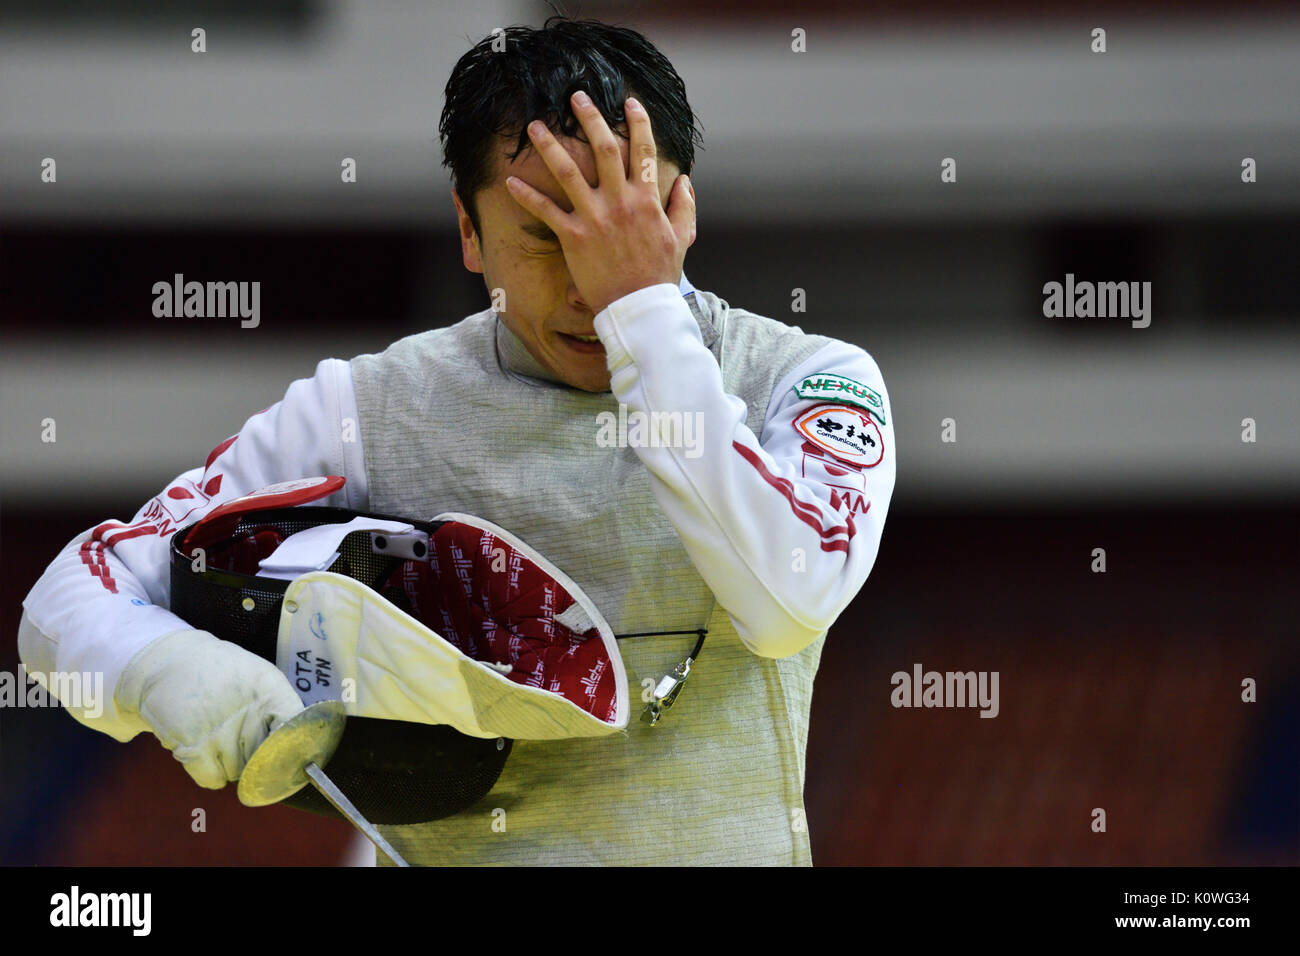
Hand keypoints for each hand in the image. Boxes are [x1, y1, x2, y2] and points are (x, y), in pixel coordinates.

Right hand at [115, 629, 304, 788]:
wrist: (168, 660)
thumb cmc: (219, 673)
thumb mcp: (257, 677)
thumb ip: (280, 707)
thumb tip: (299, 746)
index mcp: (270, 688)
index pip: (296, 728)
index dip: (296, 748)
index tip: (294, 759)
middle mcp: (247, 711)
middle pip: (267, 759)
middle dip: (261, 758)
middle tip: (246, 741)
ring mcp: (219, 731)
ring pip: (240, 772)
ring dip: (233, 764)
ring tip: (221, 737)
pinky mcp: (191, 747)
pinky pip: (214, 780)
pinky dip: (212, 774)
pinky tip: (207, 752)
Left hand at [504, 91, 694, 314]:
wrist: (640, 308)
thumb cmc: (660, 275)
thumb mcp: (682, 238)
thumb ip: (684, 206)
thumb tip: (685, 181)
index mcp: (647, 200)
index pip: (643, 151)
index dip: (638, 122)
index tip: (629, 102)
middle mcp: (620, 202)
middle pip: (604, 149)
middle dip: (590, 118)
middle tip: (576, 97)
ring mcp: (595, 218)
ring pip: (568, 172)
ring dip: (550, 146)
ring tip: (535, 126)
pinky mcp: (574, 238)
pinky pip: (546, 212)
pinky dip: (527, 196)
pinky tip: (510, 181)